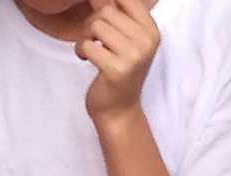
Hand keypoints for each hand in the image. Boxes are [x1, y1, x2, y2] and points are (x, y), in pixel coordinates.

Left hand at [77, 0, 159, 123]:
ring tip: (88, 49)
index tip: (100, 20)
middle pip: (107, 11)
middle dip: (91, 23)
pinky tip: (85, 59)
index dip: (108, 4)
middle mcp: (146, 40)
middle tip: (91, 38)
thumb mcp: (127, 42)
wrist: (118, 109)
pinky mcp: (115, 69)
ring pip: (96, 26)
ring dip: (84, 37)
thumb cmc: (119, 72)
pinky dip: (79, 50)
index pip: (128, 0)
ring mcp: (133, 55)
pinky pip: (87, 45)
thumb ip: (118, 18)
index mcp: (151, 30)